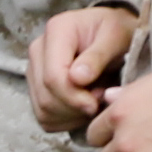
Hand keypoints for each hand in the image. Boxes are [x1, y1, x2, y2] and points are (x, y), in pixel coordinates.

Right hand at [30, 3, 135, 133]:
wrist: (112, 35)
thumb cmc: (117, 32)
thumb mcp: (117, 36)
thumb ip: (98, 55)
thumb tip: (77, 78)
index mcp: (57, 30)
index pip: (53, 76)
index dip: (74, 97)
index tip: (96, 103)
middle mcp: (38, 50)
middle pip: (46, 96)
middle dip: (75, 108)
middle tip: (100, 101)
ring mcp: (34, 70)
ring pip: (44, 110)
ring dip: (72, 116)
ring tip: (94, 102)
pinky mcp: (36, 88)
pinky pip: (45, 117)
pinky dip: (66, 120)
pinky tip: (84, 108)